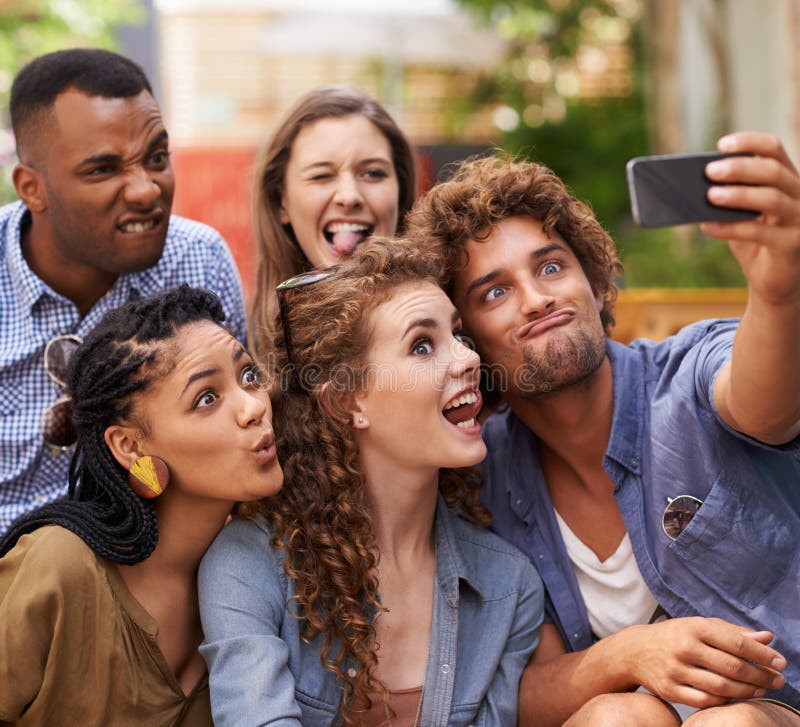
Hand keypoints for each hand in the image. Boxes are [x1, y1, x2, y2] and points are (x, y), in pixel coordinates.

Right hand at [619, 617, 785, 707]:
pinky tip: (736, 697)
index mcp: (694, 627)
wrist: (634, 651)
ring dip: (747, 691)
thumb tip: (767, 638)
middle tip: (778, 680)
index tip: (781, 663)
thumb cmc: (675, 636)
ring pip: (722, 687)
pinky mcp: (670, 690)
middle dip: (761, 676)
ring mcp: (676, 670)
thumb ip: (733, 632)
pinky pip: (705, 701)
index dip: (764, 655)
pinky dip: (725, 701)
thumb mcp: (700, 626)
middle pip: (733, 667)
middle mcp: (685, 647)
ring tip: (761, 689)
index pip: (737, 643)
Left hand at [701, 132, 799, 305]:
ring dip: (738, 195)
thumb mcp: (740, 215)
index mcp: (787, 179)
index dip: (749, 142)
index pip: (774, 149)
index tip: (721, 144)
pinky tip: (707, 227)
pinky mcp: (793, 244)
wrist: (773, 282)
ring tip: (710, 196)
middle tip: (710, 171)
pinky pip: (761, 232)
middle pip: (773, 171)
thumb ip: (727, 198)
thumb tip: (693, 185)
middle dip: (740, 168)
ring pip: (772, 198)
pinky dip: (731, 228)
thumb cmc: (754, 242)